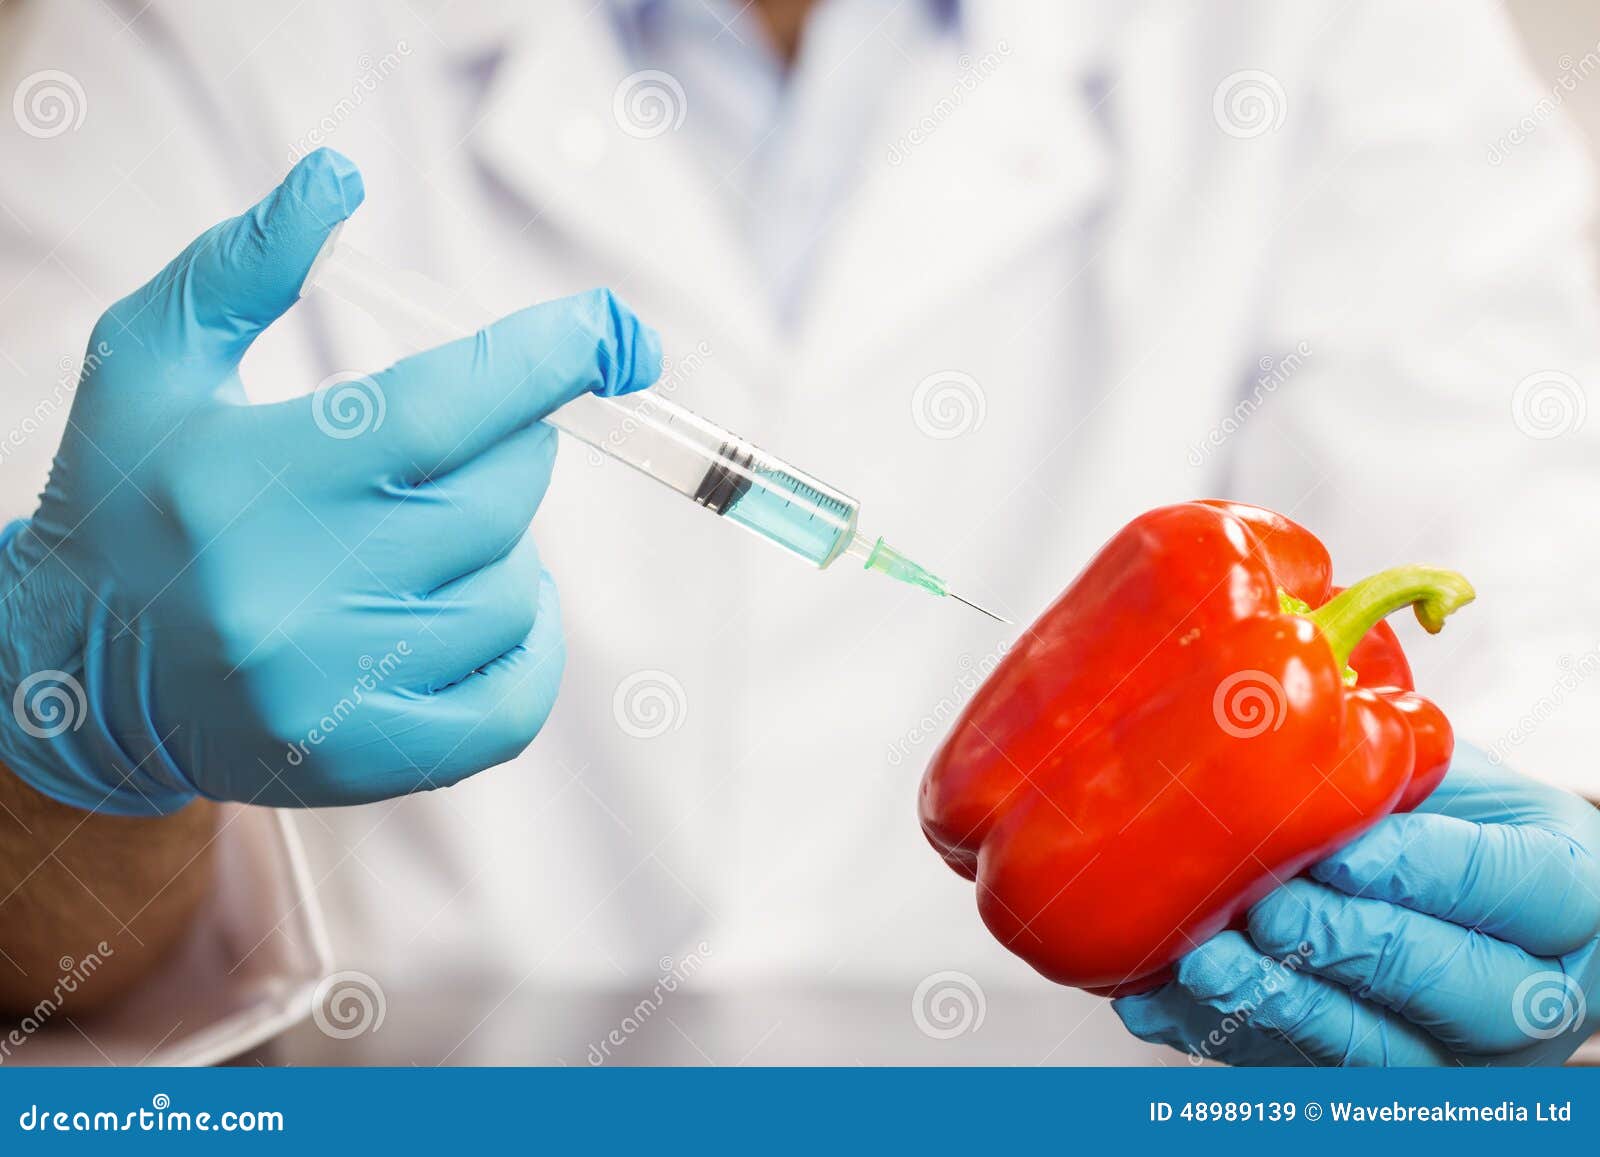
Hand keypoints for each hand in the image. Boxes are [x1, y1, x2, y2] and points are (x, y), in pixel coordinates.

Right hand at [0, 149, 659, 814]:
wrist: (71, 673)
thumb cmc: (128, 494)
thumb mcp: (152, 359)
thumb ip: (245, 263)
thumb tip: (339, 175)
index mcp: (253, 479)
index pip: (445, 408)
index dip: (548, 358)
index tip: (609, 329)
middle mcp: (294, 592)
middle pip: (500, 496)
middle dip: (513, 446)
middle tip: (472, 438)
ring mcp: (332, 689)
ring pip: (515, 592)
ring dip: (507, 546)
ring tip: (440, 531)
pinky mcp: (361, 761)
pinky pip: (515, 704)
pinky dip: (530, 646)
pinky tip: (490, 606)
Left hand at [1114, 744, 1599, 1064]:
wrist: (1450, 893)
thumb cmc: (1448, 819)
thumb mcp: (1449, 775)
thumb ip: (1398, 763)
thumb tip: (1296, 727)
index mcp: (1566, 894)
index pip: (1505, 885)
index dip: (1418, 871)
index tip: (1340, 851)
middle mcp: (1527, 993)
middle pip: (1445, 984)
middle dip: (1344, 944)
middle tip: (1268, 906)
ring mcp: (1452, 1052)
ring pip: (1370, 1047)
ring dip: (1276, 1003)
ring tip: (1204, 961)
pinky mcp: (1370, 1083)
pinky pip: (1295, 1071)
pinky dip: (1220, 1035)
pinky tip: (1160, 1002)